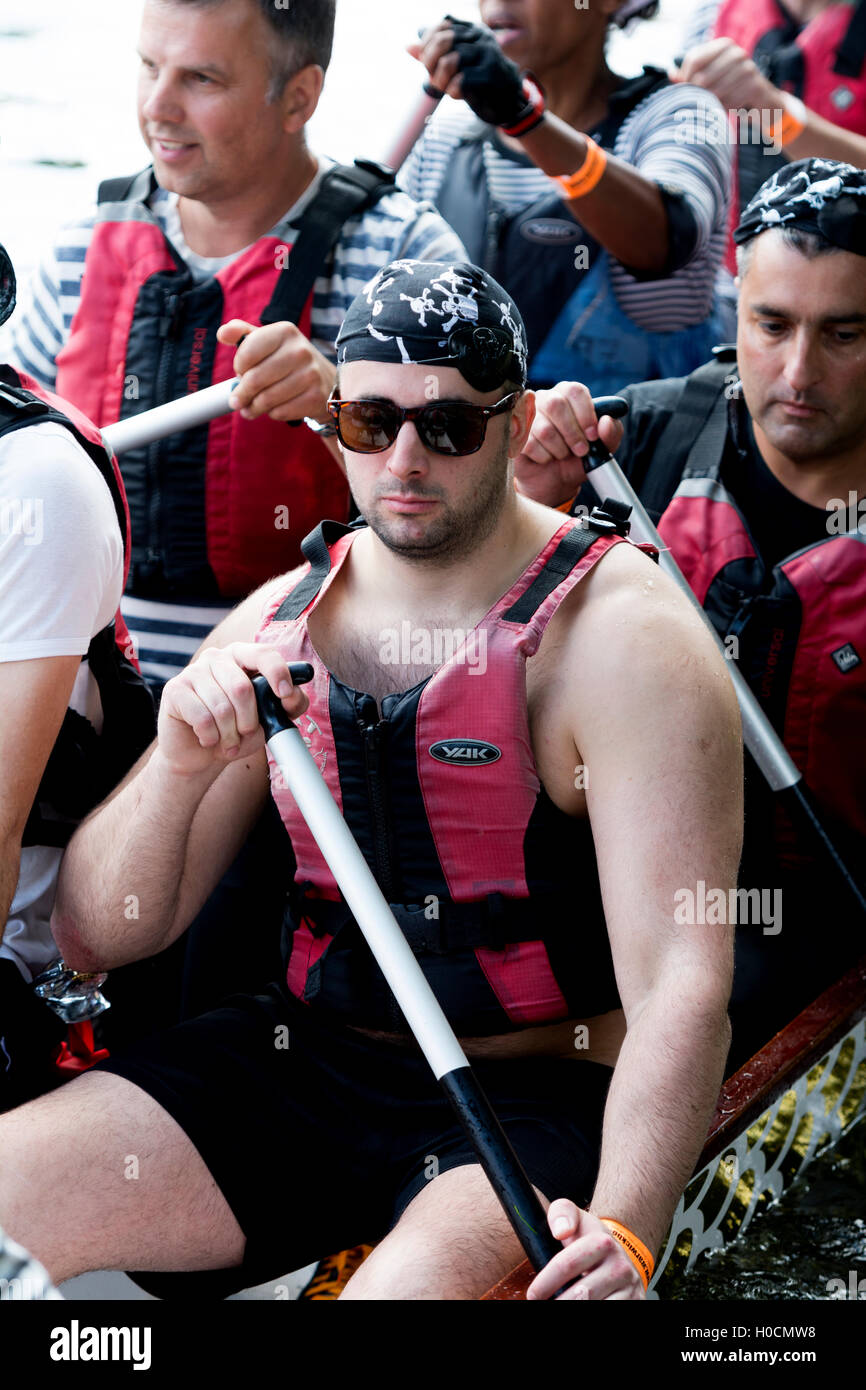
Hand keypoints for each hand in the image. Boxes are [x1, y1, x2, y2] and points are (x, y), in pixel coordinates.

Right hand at [158, 642, 308, 776]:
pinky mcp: (174, 690)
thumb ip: (288, 705)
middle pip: (242, 688)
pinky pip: (202, 718)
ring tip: (227, 742)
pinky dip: (210, 737)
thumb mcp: (269, 719)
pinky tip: (207, 739)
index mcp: (242, 656)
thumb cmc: (236, 731)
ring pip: (221, 708)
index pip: (264, 653)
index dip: (277, 673)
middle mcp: (217, 657)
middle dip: (248, 720)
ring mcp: (193, 671)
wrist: (199, 754)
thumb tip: (293, 695)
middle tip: (245, 734)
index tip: (284, 694)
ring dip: (229, 735)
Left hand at [217, 319, 336, 423]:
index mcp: (285, 331)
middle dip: (241, 394)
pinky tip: (272, 410)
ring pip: (266, 399)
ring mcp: (310, 375)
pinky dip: (272, 414)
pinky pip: (280, 411)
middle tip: (236, 401)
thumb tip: (222, 333)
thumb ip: (243, 334)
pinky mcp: (315, 397)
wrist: (325, 380)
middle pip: (255, 379)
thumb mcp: (268, 341)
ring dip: (253, 407)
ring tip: (250, 408)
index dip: (238, 367)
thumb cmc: (287, 360)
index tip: (240, 373)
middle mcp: (300, 351)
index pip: (247, 353)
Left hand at [407, 17, 541, 130]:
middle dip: (430, 63)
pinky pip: (461, 80)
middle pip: (443, 41)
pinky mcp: (491, 74)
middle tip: (432, 79)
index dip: (427, 45)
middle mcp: (480, 36)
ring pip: (450, 61)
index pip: (441, 27)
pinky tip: (457, 94)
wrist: (506, 101)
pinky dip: (453, 91)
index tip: (427, 64)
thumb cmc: (477, 82)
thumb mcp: (453, 66)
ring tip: (444, 89)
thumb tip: (408, 47)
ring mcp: (487, 53)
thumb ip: (433, 56)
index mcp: (471, 30)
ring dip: (440, 80)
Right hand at [513, 382, 623, 506]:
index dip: (586, 414)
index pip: (575, 391)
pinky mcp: (515, 435)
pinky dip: (545, 457)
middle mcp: (545, 399)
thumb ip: (611, 433)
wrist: (555, 479)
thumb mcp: (601, 447)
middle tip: (581, 450)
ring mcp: (526, 416)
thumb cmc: (577, 457)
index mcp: (567, 394)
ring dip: (559, 449)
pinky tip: (547, 458)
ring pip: (544, 429)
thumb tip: (606, 422)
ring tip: (562, 455)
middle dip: (572, 433)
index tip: (593, 435)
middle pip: (555, 405)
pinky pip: (531, 445)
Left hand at [526, 1201, 645, 1300]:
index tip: (533, 1295)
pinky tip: (582, 1306)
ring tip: (562, 1305)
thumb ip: (562, 1213)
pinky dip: (592, 1313)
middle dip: (560, 1302)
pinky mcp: (636, 1303)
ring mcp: (630, 1288)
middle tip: (544, 1305)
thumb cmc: (589, 1239)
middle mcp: (619, 1266)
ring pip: (596, 1307)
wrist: (623, 1253)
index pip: (566, 1265)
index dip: (544, 1283)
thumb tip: (560, 1231)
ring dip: (574, 1309)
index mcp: (601, 1242)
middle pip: (581, 1294)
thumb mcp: (575, 1218)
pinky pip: (612, 1312)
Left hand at [671, 38, 780, 113]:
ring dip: (712, 104)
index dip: (685, 79)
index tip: (687, 91)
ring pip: (714, 93)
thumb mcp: (711, 78)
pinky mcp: (754, 85)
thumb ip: (691, 76)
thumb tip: (671, 74)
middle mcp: (736, 52)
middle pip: (701, 79)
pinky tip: (730, 106)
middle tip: (701, 103)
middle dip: (698, 96)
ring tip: (717, 104)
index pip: (693, 59)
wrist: (761, 99)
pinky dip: (725, 108)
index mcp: (724, 45)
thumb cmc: (731, 88)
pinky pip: (728, 102)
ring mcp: (747, 67)